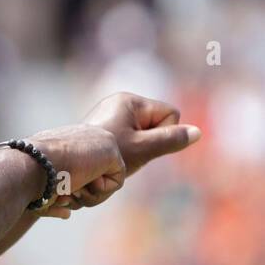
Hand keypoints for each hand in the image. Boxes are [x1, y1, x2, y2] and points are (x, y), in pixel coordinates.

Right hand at [25, 123, 126, 214]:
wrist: (28, 168)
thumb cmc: (28, 178)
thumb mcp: (41, 184)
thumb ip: (56, 195)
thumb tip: (67, 213)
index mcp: (68, 138)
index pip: (83, 166)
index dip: (71, 185)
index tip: (56, 191)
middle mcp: (84, 134)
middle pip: (98, 173)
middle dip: (82, 190)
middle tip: (65, 193)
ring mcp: (99, 140)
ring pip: (107, 179)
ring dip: (90, 194)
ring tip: (72, 189)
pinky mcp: (110, 150)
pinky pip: (116, 182)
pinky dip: (100, 193)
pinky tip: (82, 185)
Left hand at [83, 92, 201, 176]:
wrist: (67, 162)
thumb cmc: (105, 153)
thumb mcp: (143, 148)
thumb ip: (170, 140)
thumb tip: (197, 133)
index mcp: (129, 101)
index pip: (169, 114)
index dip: (163, 133)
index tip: (141, 143)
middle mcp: (119, 103)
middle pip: (155, 125)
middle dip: (148, 143)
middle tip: (128, 153)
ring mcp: (110, 115)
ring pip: (142, 135)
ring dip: (135, 150)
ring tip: (118, 157)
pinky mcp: (103, 128)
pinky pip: (127, 139)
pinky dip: (122, 152)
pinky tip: (110, 157)